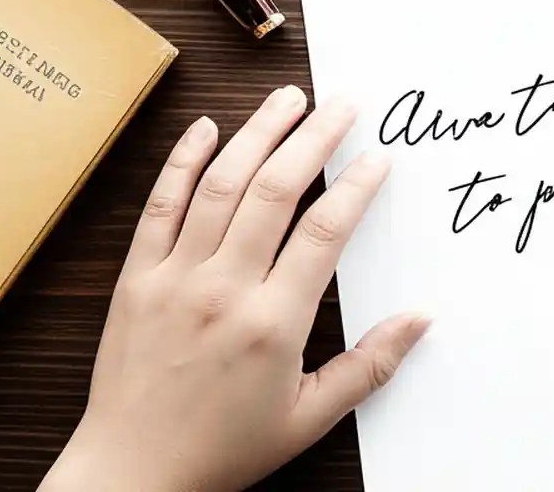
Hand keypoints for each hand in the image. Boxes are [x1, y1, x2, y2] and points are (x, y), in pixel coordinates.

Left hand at [40, 86, 428, 491]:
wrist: (132, 474)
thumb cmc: (224, 449)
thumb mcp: (310, 418)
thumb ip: (369, 366)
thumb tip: (420, 320)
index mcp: (273, 324)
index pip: (324, 232)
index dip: (356, 186)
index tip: (378, 157)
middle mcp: (223, 289)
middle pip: (274, 190)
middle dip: (314, 137)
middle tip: (342, 104)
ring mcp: (173, 278)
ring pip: (219, 185)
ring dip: (257, 133)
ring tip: (287, 98)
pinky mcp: (135, 279)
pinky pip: (160, 206)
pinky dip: (182, 162)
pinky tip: (205, 128)